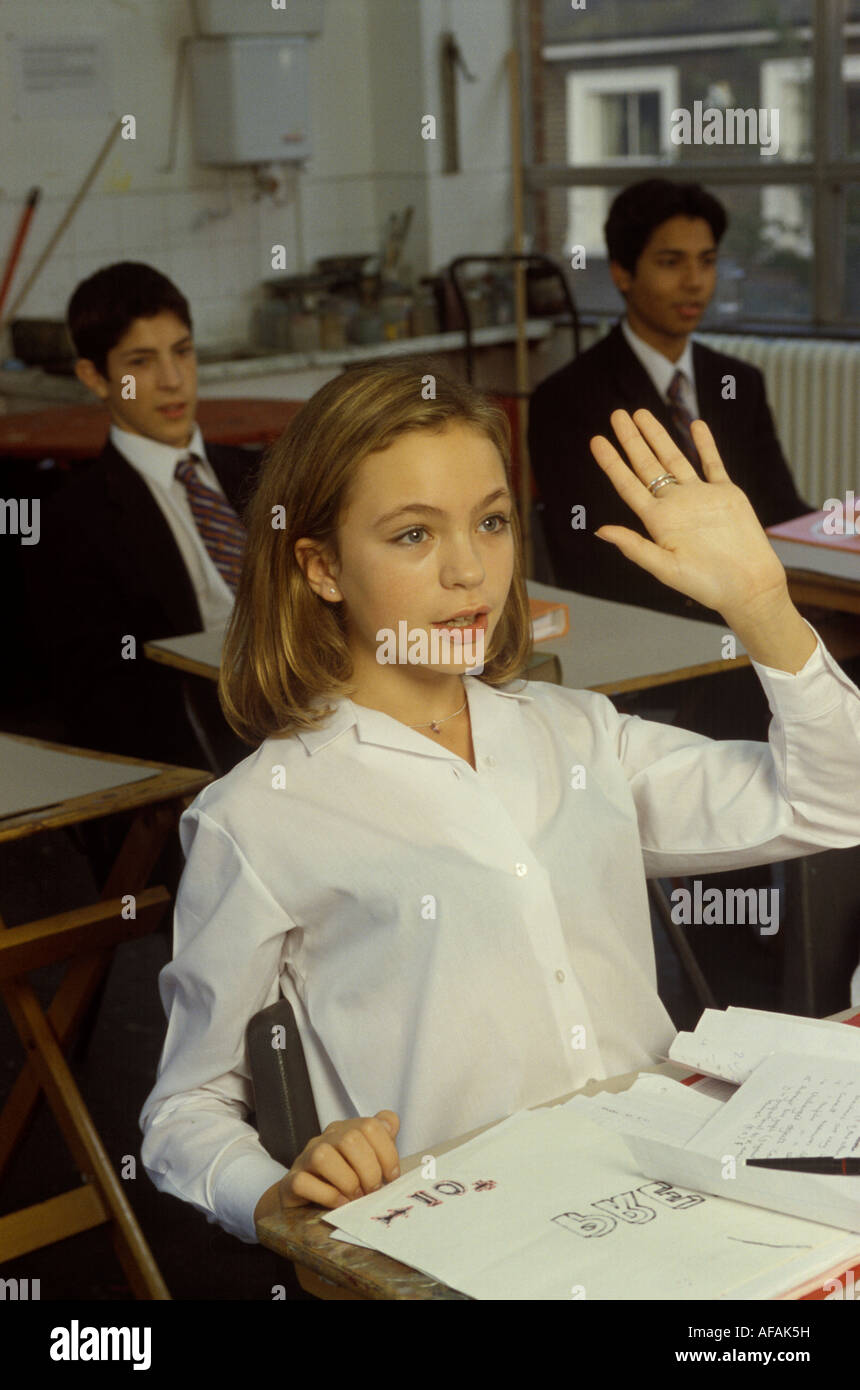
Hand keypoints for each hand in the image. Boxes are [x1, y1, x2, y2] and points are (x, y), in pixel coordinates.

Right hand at [278, 1109, 400, 1210]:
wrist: (306, 1200)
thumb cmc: (344, 1179)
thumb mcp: (368, 1158)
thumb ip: (383, 1139)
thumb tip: (391, 1126)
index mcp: (346, 1129)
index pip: (371, 1125)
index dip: (387, 1152)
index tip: (391, 1176)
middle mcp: (325, 1139)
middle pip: (350, 1139)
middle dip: (369, 1170)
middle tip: (373, 1190)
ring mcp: (306, 1158)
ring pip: (323, 1156)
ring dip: (348, 1181)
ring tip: (357, 1197)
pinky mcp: (291, 1181)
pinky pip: (304, 1182)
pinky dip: (328, 1195)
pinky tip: (341, 1203)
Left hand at [589, 409, 788, 619]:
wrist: (749, 586)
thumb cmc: (706, 584)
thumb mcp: (666, 568)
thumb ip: (634, 547)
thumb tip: (601, 530)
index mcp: (658, 521)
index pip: (628, 485)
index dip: (612, 463)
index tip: (597, 440)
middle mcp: (675, 505)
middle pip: (647, 465)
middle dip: (632, 440)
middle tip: (616, 414)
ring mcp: (700, 497)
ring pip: (675, 458)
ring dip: (659, 435)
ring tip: (641, 413)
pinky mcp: (725, 494)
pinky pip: (712, 463)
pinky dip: (704, 444)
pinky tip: (694, 425)